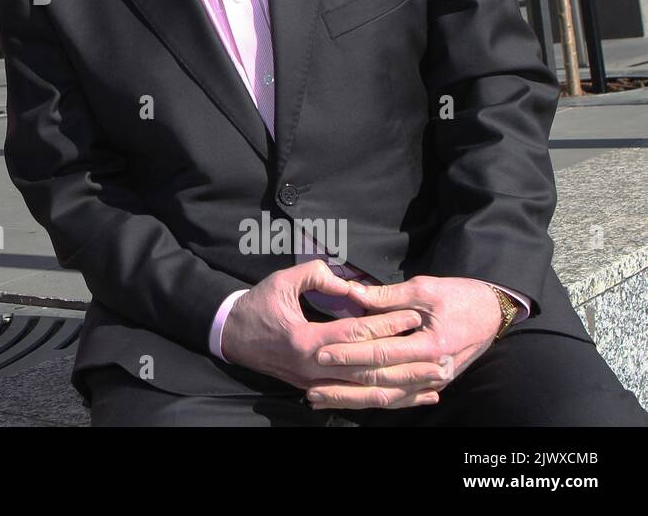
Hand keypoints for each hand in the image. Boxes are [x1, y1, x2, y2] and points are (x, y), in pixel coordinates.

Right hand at [221, 260, 446, 408]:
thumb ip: (316, 275)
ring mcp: (317, 384)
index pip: (356, 333)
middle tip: (441, 355)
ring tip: (437, 380)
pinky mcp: (319, 390)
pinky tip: (413, 397)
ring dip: (406, 387)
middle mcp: (315, 369)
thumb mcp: (282, 282)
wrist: (232, 336)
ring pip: (369, 391)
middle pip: (370, 369)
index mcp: (306, 341)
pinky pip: (359, 399)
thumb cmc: (257, 305)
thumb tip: (349, 282)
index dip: (386, 324)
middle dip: (408, 363)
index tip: (414, 315)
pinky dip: (389, 399)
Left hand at [303, 275, 500, 409]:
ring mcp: (435, 380)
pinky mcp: (433, 383)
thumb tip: (350, 292)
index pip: (381, 353)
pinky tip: (350, 403)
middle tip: (311, 382)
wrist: (492, 312)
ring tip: (320, 397)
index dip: (349, 353)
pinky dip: (375, 400)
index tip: (320, 352)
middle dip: (344, 383)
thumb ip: (386, 295)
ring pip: (388, 396)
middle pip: (381, 381)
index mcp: (431, 344)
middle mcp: (434, 369)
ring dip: (353, 399)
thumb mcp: (423, 288)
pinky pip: (400, 397)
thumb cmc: (459, 296)